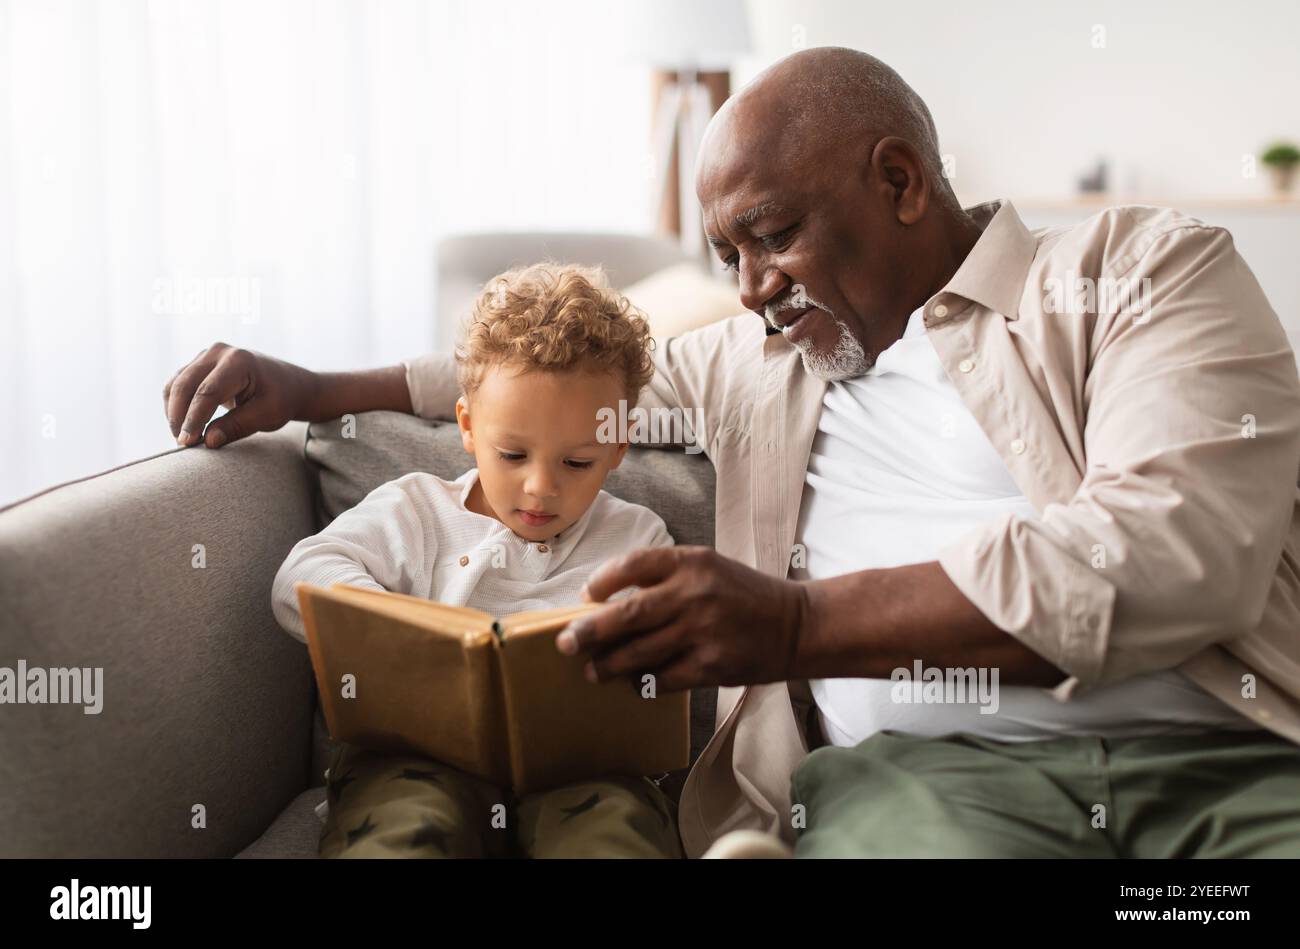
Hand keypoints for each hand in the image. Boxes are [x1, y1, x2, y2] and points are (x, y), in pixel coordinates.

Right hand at [162, 342, 319, 447]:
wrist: (288, 383)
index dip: (194, 418)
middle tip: (182, 444)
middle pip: (185, 385)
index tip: (187, 443)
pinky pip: (177, 384)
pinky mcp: (199, 364)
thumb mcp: (267, 415)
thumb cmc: (280, 399)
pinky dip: (175, 405)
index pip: (208, 392)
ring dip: (174, 412)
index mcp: (239, 361)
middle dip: (179, 416)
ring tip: (183, 438)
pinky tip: (183, 426)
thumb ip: (237, 426)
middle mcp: (219, 352)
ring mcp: (207, 356)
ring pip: (176, 384)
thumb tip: (208, 441)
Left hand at [556, 546, 809, 691]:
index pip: (632, 565)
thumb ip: (664, 576)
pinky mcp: (712, 665)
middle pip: (626, 614)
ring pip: (639, 653)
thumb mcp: (707, 567)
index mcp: (690, 561)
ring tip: (593, 671)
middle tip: (565, 644)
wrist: (794, 625)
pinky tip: (634, 683)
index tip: (586, 596)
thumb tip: (607, 602)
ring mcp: (702, 631)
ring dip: (609, 665)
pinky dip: (644, 683)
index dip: (601, 582)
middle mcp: (694, 593)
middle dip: (589, 632)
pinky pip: (663, 679)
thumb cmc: (741, 594)